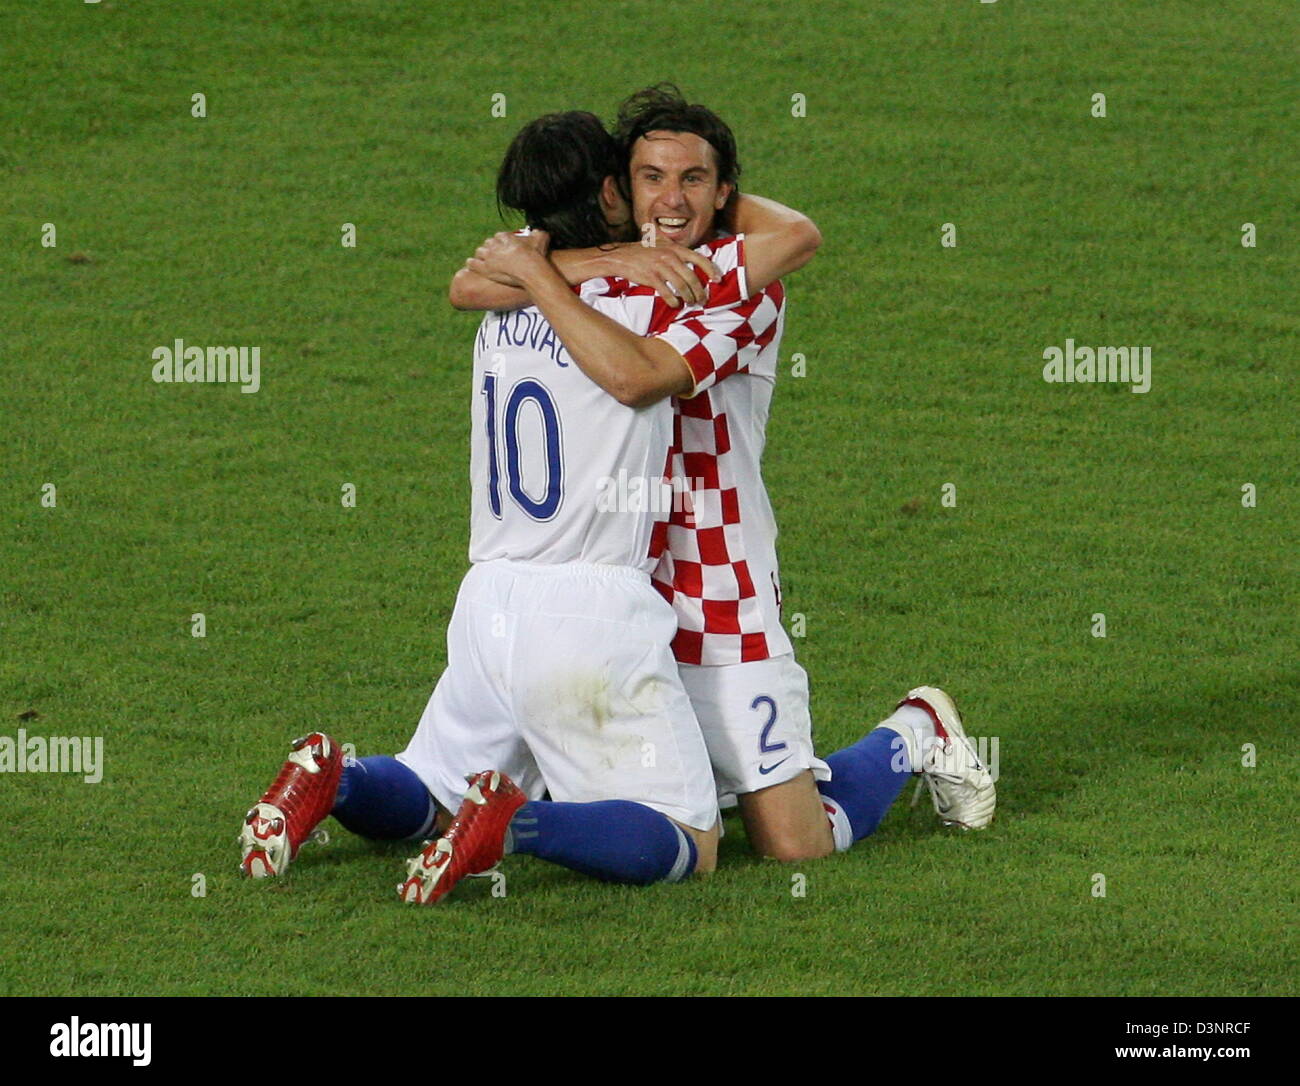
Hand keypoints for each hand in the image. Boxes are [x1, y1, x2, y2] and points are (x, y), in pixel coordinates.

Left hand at [467, 230, 550, 285]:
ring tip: (482, 260)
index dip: (500, 242)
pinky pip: (472, 263)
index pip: (498, 236)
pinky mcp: (484, 268)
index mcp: (505, 237)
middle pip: (487, 244)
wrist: (530, 270)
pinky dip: (471, 263)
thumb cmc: (537, 255)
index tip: (503, 247)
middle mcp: (494, 245)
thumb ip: (540, 233)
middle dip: (490, 248)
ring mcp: (488, 257)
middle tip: (493, 255)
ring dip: (481, 255)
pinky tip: (471, 265)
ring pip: (479, 252)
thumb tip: (540, 231)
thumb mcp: (542, 238)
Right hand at [600, 240, 721, 307]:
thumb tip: (693, 260)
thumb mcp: (661, 246)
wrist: (619, 257)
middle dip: (700, 291)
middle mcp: (669, 256)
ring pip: (681, 286)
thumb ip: (676, 252)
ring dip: (688, 298)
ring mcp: (660, 266)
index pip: (699, 258)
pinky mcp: (651, 277)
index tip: (718, 279)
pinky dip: (673, 300)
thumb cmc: (641, 253)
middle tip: (703, 300)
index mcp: (674, 248)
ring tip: (691, 303)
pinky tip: (676, 305)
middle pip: (692, 277)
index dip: (711, 270)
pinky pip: (667, 292)